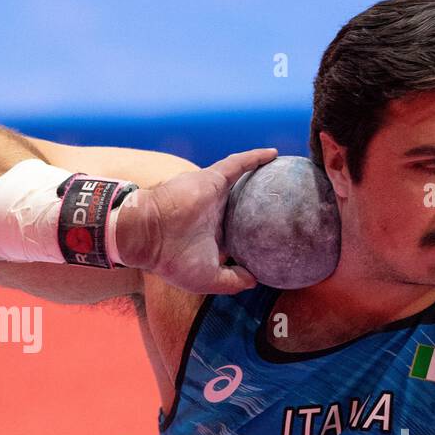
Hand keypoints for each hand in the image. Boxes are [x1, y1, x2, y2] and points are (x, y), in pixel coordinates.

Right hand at [116, 147, 277, 292]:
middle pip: (243, 208)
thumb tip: (255, 279)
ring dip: (261, 177)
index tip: (275, 242)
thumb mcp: (208, 279)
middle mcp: (214, 215)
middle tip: (287, 208)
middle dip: (262, 207)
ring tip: (283, 175)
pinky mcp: (212, 179)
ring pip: (243, 183)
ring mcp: (213, 196)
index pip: (238, 235)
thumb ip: (232, 281)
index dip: (254, 238)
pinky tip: (273, 153)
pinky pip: (238, 164)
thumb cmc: (173, 259)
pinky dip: (254, 158)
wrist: (148, 235)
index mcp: (213, 237)